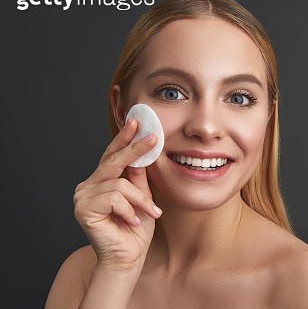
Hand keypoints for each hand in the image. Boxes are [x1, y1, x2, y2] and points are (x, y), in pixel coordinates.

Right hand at [73, 118, 162, 271]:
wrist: (128, 258)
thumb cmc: (136, 229)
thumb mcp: (142, 197)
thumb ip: (138, 176)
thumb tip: (143, 150)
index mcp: (100, 181)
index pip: (111, 155)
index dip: (124, 138)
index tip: (136, 121)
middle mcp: (87, 186)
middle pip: (113, 161)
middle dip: (135, 148)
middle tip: (153, 137)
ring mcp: (82, 197)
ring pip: (120, 184)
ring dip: (141, 200)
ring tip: (151, 213)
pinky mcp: (83, 209)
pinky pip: (115, 198)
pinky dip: (130, 210)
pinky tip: (133, 221)